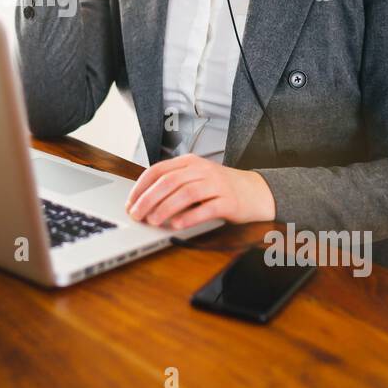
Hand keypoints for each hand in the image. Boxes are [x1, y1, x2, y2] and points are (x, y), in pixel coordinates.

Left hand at [125, 153, 275, 229]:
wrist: (257, 192)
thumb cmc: (221, 187)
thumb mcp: (196, 178)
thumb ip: (174, 184)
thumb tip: (143, 201)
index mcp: (190, 162)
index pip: (159, 170)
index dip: (141, 187)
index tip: (130, 202)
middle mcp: (202, 170)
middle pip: (169, 181)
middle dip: (148, 199)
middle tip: (137, 214)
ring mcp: (217, 185)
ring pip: (186, 193)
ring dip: (165, 208)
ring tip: (153, 221)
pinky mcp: (229, 202)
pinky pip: (206, 209)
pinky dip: (189, 217)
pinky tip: (176, 225)